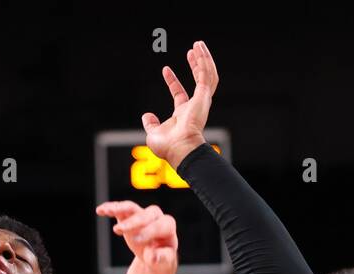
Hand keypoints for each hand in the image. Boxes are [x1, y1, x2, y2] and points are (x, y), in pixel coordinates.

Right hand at [97, 201, 178, 268]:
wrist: (153, 254)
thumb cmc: (160, 256)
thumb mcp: (163, 261)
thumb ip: (161, 258)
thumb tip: (152, 256)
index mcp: (167, 227)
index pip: (160, 225)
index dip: (149, 231)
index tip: (137, 240)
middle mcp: (156, 217)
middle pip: (145, 215)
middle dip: (132, 221)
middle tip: (119, 229)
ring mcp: (141, 215)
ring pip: (132, 207)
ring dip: (119, 208)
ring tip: (107, 211)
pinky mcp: (130, 216)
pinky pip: (120, 208)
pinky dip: (110, 208)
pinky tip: (101, 210)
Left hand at [142, 40, 218, 169]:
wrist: (180, 148)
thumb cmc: (169, 146)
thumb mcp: (154, 133)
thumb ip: (151, 123)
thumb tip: (146, 116)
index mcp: (184, 114)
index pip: (180, 93)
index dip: (172, 81)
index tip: (165, 69)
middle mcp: (195, 106)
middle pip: (199, 81)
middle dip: (196, 65)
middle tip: (192, 51)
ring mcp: (201, 101)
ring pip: (207, 75)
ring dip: (204, 59)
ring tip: (198, 45)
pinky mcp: (204, 96)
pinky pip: (206, 74)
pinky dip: (204, 61)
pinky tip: (199, 49)